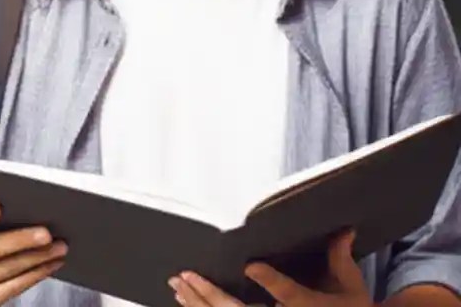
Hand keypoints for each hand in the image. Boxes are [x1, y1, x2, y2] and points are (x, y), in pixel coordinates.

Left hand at [170, 230, 369, 306]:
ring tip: (178, 286)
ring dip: (199, 305)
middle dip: (211, 296)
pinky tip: (187, 302)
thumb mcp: (351, 287)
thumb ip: (340, 258)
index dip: (270, 281)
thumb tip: (345, 230)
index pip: (288, 294)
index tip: (251, 266)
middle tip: (186, 276)